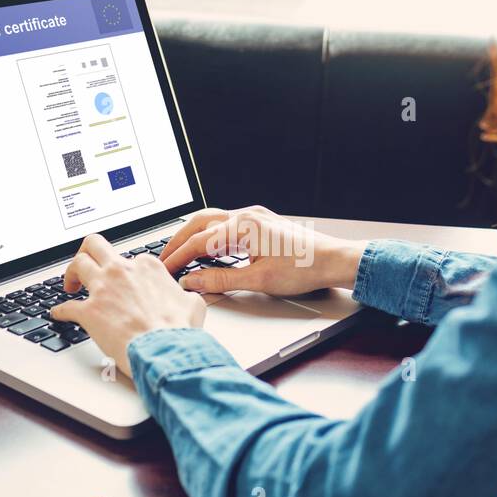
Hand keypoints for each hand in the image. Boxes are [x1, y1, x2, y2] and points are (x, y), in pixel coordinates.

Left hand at [51, 234, 206, 375]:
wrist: (164, 349)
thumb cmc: (177, 330)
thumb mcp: (192, 304)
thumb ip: (183, 295)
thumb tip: (186, 298)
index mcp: (146, 266)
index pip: (130, 258)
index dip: (126, 270)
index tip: (123, 279)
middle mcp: (122, 271)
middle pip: (95, 246)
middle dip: (87, 252)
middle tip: (85, 264)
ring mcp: (103, 288)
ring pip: (77, 265)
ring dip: (71, 274)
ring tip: (70, 285)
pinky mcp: (89, 311)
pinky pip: (66, 307)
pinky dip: (60, 311)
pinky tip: (58, 314)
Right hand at [160, 206, 366, 295]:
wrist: (334, 260)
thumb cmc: (305, 268)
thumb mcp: (258, 279)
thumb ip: (220, 279)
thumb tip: (193, 280)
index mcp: (243, 226)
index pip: (199, 242)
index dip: (178, 257)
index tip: (164, 270)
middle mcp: (247, 216)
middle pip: (200, 224)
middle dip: (178, 241)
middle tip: (162, 258)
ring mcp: (255, 218)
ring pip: (213, 221)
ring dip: (193, 235)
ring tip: (179, 252)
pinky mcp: (262, 225)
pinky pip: (227, 225)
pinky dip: (210, 235)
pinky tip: (208, 248)